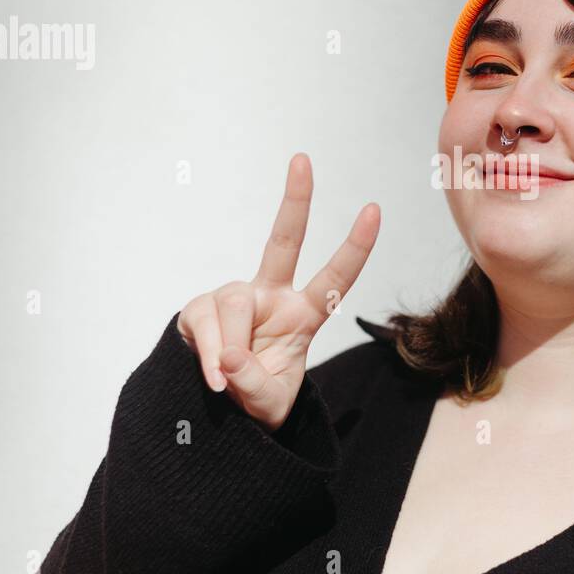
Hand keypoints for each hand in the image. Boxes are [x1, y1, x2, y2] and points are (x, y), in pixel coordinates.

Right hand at [176, 152, 379, 431]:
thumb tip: (228, 357)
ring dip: (230, 343)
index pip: (334, 279)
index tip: (374, 210)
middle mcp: (270, 297)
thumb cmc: (256, 400)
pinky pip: (203, 323)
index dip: (354, 248)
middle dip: (294, 201)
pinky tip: (212, 377)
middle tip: (303, 159)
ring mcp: (233, 299)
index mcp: (303, 316)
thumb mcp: (268, 406)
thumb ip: (254, 385)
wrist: (219, 415)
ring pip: (233, 303)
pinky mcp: (199, 310)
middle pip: (282, 242)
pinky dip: (206, 353)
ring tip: (225, 381)